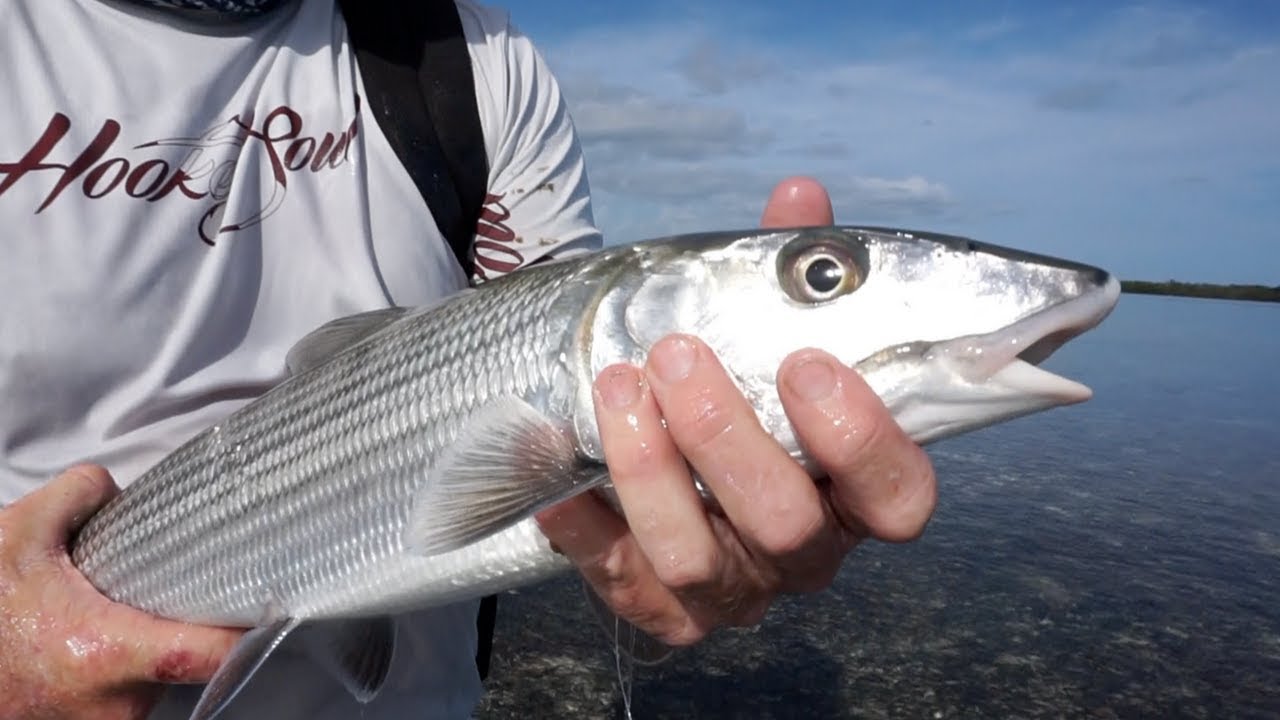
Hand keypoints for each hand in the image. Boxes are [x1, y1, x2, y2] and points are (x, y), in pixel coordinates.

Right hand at [0, 466, 241, 719]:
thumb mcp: (18, 535)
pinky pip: (132, 698)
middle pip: (193, 664)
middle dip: (188, 621)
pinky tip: (108, 638)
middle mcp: (115, 706)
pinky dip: (128, 669)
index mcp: (107, 654)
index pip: (209, 654)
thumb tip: (112, 486)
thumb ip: (78, 494)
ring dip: (154, 647)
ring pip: (160, 682)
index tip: (272, 598)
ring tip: (133, 610)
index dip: (248, 627)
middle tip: (189, 583)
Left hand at [538, 176, 937, 646]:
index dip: (860, 439)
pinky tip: (556, 461)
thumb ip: (790, 269)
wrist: (676, 447)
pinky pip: (624, 585)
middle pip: (785, 524)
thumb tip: (797, 197)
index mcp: (855, 488)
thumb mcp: (771, 323)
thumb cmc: (745, 380)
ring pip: (697, 561)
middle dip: (725, 435)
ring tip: (616, 383)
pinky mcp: (665, 609)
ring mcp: (735, 590)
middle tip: (677, 353)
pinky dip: (583, 525)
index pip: (898, 495)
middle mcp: (805, 552)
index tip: (804, 362)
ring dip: (649, 471)